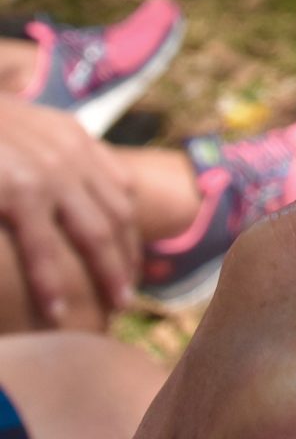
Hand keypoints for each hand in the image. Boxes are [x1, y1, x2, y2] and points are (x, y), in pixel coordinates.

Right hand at [0, 99, 138, 324]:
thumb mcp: (31, 130)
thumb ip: (59, 154)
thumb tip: (84, 191)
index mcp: (76, 140)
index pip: (121, 192)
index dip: (130, 230)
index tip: (132, 261)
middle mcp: (73, 155)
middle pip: (117, 215)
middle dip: (126, 257)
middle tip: (127, 295)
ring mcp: (48, 175)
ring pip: (94, 233)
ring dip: (107, 273)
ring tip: (113, 306)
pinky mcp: (20, 194)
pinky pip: (43, 246)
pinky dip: (52, 281)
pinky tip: (57, 308)